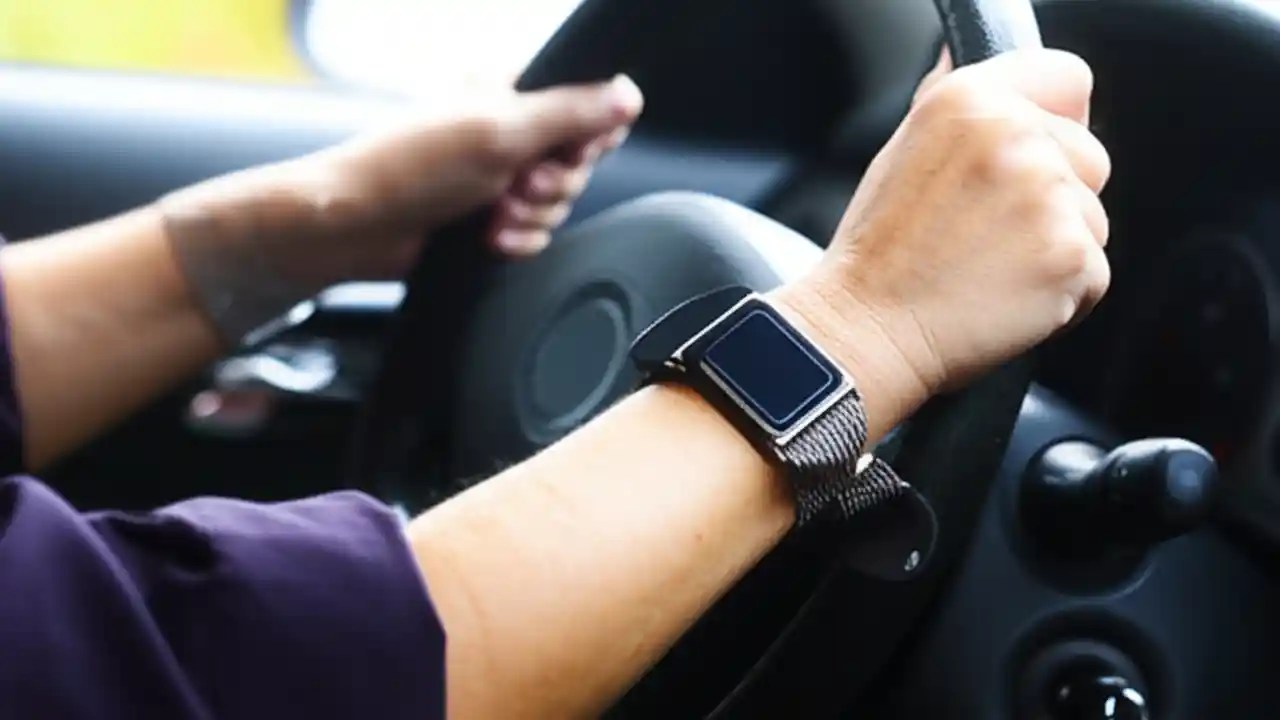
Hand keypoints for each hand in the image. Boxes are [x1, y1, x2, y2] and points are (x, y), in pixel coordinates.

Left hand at [317, 74, 644, 267]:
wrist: (358, 229)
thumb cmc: (409, 169)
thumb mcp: (500, 132)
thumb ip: (571, 114)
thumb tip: (627, 95)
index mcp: (510, 90)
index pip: (587, 105)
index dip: (589, 137)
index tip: (567, 152)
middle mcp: (509, 128)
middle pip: (579, 161)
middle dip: (552, 185)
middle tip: (519, 185)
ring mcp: (501, 175)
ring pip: (559, 202)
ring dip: (532, 216)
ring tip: (494, 213)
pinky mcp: (492, 215)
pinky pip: (537, 231)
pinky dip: (519, 239)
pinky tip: (491, 236)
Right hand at [777, 49, 1110, 436]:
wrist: (865, 331)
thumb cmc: (877, 254)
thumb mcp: (902, 152)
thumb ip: (957, 107)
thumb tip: (966, 56)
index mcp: (967, 100)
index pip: (1067, 77)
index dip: (1058, 119)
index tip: (1037, 153)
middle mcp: (1012, 135)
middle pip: (1090, 156)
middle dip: (1056, 197)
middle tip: (987, 234)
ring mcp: (1047, 194)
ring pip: (1093, 220)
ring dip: (1055, 251)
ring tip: (988, 271)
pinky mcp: (1071, 255)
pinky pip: (1094, 274)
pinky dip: (1060, 298)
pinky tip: (1003, 300)